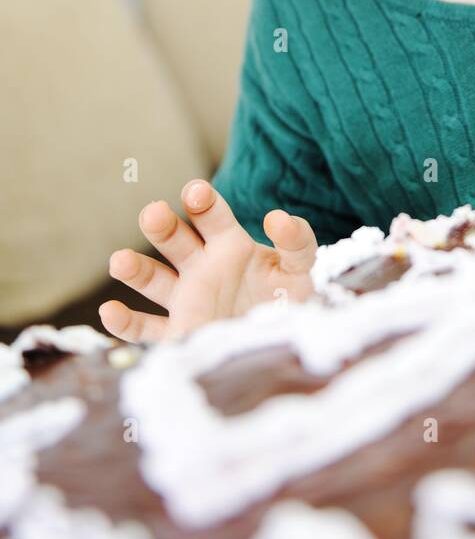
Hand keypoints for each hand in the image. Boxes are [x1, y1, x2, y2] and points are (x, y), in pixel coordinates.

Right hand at [98, 179, 317, 342]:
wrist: (283, 347)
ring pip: (153, 279)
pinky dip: (125, 322)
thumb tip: (277, 217)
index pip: (211, 215)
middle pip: (175, 240)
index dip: (202, 201)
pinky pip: (147, 329)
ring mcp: (187, 300)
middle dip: (163, 225)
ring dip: (135, 268)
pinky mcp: (181, 334)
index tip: (196, 191)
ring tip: (120, 261)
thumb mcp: (300, 270)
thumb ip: (296, 241)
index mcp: (229, 244)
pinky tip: (110, 312)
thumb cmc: (291, 303)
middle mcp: (202, 268)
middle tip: (155, 214)